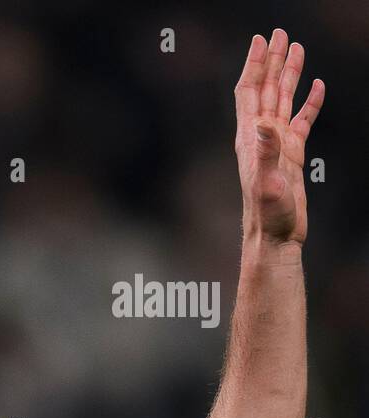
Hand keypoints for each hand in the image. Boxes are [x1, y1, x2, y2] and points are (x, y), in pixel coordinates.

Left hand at [234, 28, 324, 245]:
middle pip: (266, 89)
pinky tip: (316, 87)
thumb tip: (263, 122)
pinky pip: (302, 120)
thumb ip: (265, 152)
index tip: (260, 40)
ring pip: (284, 100)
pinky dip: (309, 102)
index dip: (254, 65)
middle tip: (279, 33)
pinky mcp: (292, 155)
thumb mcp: (267, 181)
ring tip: (296, 48)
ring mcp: (277, 144)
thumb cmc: (267, 214)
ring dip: (289, 74)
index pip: (250, 92)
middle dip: (272, 60)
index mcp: (251, 138)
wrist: (275, 236)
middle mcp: (262, 137)